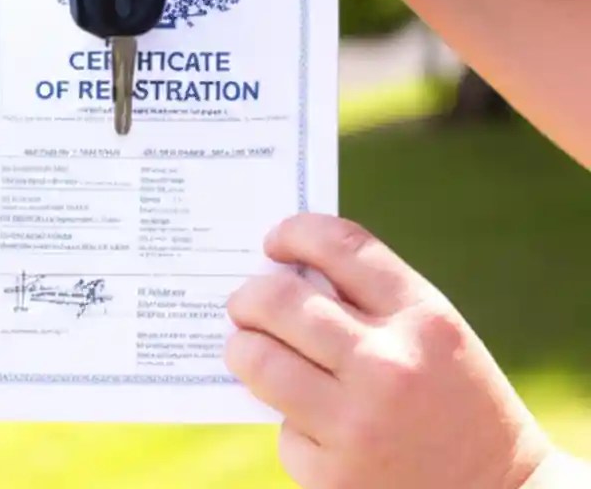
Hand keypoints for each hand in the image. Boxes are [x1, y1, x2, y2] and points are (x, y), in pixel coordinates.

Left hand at [225, 214, 551, 488]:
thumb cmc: (456, 405)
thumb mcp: (436, 340)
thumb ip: (373, 305)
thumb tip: (284, 277)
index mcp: (421, 319)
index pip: (340, 246)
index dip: (295, 232)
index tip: (274, 242)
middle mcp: (387, 365)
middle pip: (279, 300)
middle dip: (247, 297)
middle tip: (242, 304)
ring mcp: (355, 423)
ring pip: (258, 360)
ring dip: (241, 350)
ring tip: (246, 351)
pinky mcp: (332, 474)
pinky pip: (283, 430)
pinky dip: (291, 426)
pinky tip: (317, 430)